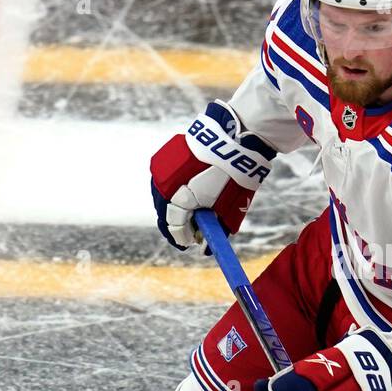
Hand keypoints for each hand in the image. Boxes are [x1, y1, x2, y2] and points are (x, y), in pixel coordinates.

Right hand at [150, 101, 276, 250]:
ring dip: (172, 208)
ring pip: (161, 197)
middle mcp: (163, 185)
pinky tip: (184, 194)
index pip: (174, 226)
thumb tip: (206, 250)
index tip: (189, 244)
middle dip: (176, 225)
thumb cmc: (230, 177)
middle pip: (164, 213)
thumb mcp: (226, 209)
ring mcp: (161, 170)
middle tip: (187, 234)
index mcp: (176, 199)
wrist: (231, 140)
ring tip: (187, 214)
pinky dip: (172, 190)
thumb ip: (215, 230)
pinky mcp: (164, 158)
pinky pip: (164, 181)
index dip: (182, 238)